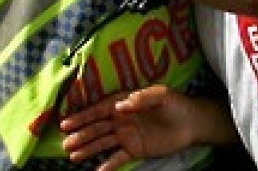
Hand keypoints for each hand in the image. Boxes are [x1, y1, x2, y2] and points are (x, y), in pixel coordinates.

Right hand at [59, 86, 200, 169]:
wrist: (192, 123)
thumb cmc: (176, 104)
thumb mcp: (161, 94)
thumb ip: (141, 98)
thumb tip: (121, 106)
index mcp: (123, 103)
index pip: (99, 110)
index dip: (82, 116)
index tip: (66, 123)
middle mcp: (121, 119)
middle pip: (96, 127)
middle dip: (80, 134)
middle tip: (65, 143)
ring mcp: (126, 135)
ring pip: (102, 143)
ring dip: (87, 149)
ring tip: (72, 156)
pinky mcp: (135, 150)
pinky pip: (118, 158)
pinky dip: (107, 165)